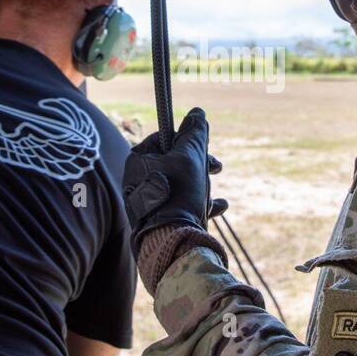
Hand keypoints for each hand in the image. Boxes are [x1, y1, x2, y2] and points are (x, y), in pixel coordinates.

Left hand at [123, 108, 226, 252]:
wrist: (172, 242)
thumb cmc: (178, 194)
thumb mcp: (190, 156)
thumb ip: (194, 134)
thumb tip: (198, 113)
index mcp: (137, 162)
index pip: (161, 138)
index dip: (184, 138)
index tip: (202, 145)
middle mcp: (137, 181)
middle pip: (173, 162)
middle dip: (200, 163)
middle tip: (216, 167)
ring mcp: (147, 203)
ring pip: (179, 184)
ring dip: (202, 184)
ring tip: (214, 190)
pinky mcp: (159, 220)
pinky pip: (180, 205)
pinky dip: (199, 203)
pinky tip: (218, 207)